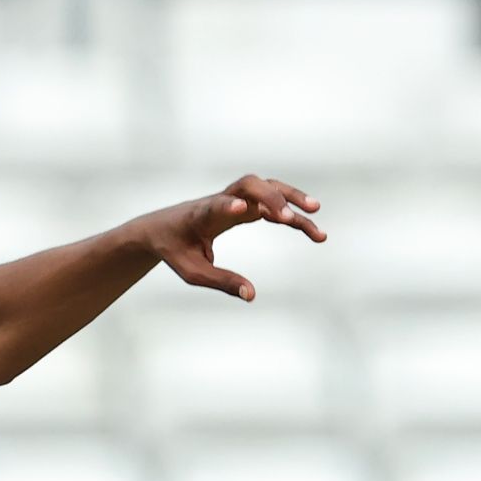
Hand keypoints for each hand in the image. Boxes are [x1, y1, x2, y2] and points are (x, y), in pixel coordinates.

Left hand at [142, 175, 325, 301]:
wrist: (164, 229)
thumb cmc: (177, 251)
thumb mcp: (193, 273)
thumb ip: (221, 282)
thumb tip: (251, 296)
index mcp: (202, 215)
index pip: (217, 205)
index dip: (227, 206)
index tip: (239, 210)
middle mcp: (222, 200)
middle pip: (250, 185)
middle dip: (271, 198)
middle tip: (289, 219)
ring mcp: (236, 199)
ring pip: (267, 188)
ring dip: (291, 197)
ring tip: (316, 212)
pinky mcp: (246, 204)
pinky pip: (272, 203)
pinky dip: (291, 211)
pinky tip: (310, 226)